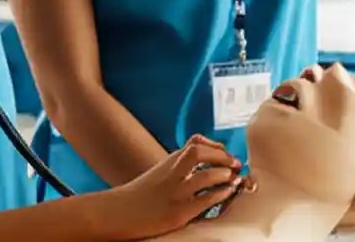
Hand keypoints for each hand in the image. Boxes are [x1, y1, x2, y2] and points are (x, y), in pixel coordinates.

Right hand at [111, 134, 244, 238]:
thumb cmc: (141, 195)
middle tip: (235, 164)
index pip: (195, 142)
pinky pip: (205, 200)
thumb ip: (179, 168)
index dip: (215, 145)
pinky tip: (227, 194)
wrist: (119, 212)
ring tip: (233, 179)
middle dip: (222, 156)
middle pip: (199, 152)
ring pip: (206, 175)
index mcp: (169, 162)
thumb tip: (206, 166)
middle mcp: (172, 173)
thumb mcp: (160, 173)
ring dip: (224, 174)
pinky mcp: (179, 212)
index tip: (225, 153)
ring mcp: (176, 192)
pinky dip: (221, 194)